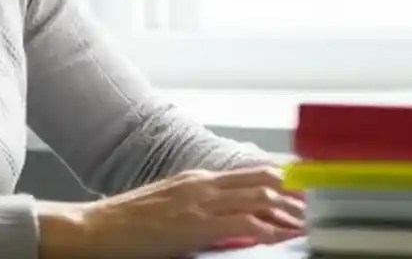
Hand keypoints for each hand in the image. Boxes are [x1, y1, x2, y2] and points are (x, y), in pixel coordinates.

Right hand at [38, 165, 304, 258]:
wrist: (93, 229)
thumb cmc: (125, 225)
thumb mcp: (168, 209)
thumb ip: (199, 210)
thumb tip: (226, 220)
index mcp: (197, 180)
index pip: (251, 174)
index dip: (283, 181)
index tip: (305, 192)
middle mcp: (203, 185)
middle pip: (263, 180)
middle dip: (294, 195)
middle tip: (318, 208)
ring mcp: (199, 202)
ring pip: (259, 198)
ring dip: (289, 212)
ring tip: (309, 224)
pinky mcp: (194, 224)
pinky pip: (242, 223)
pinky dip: (268, 229)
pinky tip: (283, 236)